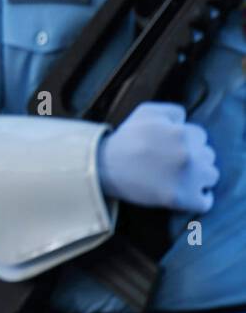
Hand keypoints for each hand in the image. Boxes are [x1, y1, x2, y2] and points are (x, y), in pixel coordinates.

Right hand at [98, 102, 217, 212]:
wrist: (103, 167)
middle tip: (173, 163)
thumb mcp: (146, 112)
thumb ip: (173, 111)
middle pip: (208, 156)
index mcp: (182, 132)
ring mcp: (188, 178)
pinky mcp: (183, 199)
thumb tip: (187, 121)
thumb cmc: (124, 140)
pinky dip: (198, 199)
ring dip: (199, 177)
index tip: (172, 148)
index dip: (186, 141)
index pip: (200, 136)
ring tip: (179, 178)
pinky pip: (205, 201)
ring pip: (211, 177)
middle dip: (195, 158)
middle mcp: (189, 154)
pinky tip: (185, 194)